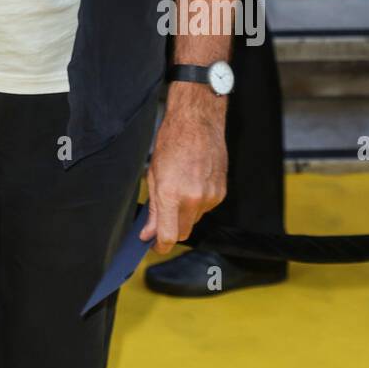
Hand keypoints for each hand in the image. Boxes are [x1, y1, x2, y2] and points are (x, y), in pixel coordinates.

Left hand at [140, 87, 226, 253]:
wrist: (198, 122)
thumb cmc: (171, 142)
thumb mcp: (153, 174)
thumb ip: (153, 207)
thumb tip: (148, 232)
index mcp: (171, 194)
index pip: (168, 236)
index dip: (159, 246)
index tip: (153, 245)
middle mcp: (193, 199)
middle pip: (182, 233)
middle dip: (171, 232)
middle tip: (160, 220)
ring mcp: (210, 197)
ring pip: (195, 220)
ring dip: (184, 214)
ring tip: (179, 188)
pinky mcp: (221, 193)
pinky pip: (206, 208)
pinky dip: (197, 203)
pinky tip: (192, 182)